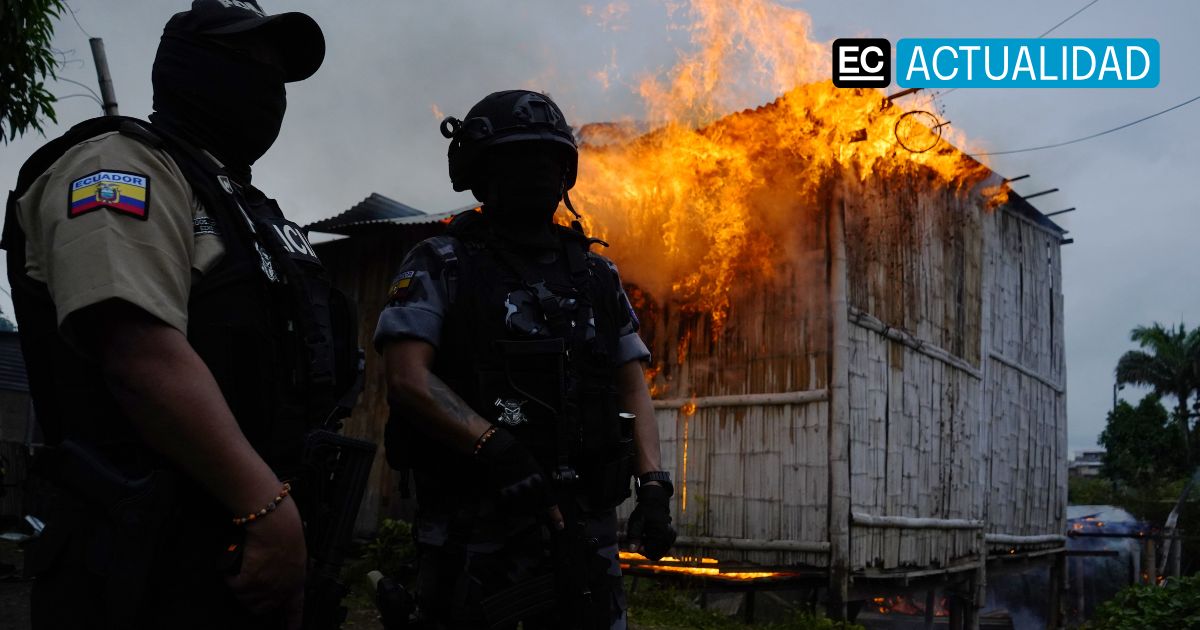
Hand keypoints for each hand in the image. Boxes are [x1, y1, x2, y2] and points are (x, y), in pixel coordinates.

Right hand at [226, 497, 306, 627]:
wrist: (275, 523)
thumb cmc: (286, 531)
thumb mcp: (296, 553)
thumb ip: (288, 568)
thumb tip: (280, 570)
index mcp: (297, 581)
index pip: (296, 610)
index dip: (293, 623)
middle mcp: (282, 589)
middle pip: (262, 608)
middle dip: (253, 599)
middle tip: (248, 586)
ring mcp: (266, 587)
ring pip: (245, 598)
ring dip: (240, 587)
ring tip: (242, 572)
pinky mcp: (250, 580)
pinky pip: (234, 586)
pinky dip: (230, 577)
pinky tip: (232, 569)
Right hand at [474, 427, 555, 512]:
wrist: (504, 453)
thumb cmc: (521, 460)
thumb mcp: (537, 473)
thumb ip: (540, 488)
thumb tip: (540, 501)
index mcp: (541, 486)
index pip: (551, 505)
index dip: (556, 517)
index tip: (560, 526)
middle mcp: (531, 493)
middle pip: (533, 510)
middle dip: (531, 507)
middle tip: (524, 494)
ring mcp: (518, 497)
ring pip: (520, 511)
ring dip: (518, 507)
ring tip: (515, 493)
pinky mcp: (504, 498)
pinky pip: (507, 508)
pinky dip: (507, 505)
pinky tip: (507, 495)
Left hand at [626, 483, 675, 560]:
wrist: (655, 503)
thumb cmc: (644, 512)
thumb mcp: (636, 521)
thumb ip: (633, 536)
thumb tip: (632, 551)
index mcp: (661, 533)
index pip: (651, 553)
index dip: (641, 550)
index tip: (636, 541)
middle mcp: (669, 537)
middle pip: (654, 555)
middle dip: (645, 550)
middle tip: (639, 538)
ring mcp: (671, 539)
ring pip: (658, 553)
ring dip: (649, 548)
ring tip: (644, 535)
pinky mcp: (671, 539)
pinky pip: (661, 549)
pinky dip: (654, 546)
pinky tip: (649, 536)